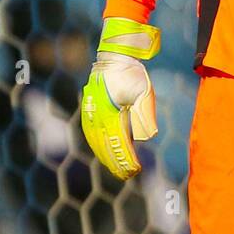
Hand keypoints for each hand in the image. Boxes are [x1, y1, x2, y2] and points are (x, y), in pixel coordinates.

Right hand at [80, 19, 160, 179]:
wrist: (114, 57)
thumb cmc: (132, 75)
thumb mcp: (144, 93)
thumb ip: (144, 116)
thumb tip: (145, 138)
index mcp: (110, 112)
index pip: (119, 142)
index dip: (126, 158)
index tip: (135, 170)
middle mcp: (97, 115)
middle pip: (105, 145)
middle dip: (116, 162)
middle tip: (127, 176)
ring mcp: (90, 112)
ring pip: (96, 141)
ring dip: (105, 156)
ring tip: (115, 169)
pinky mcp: (89, 109)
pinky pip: (90, 132)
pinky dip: (96, 145)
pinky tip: (102, 152)